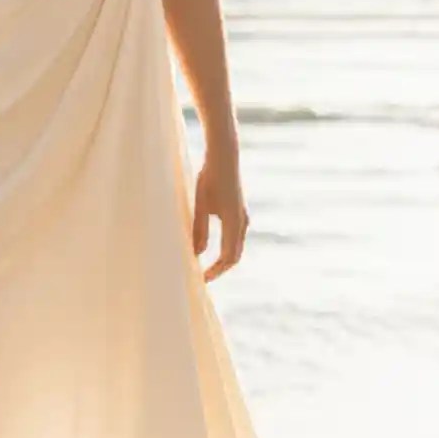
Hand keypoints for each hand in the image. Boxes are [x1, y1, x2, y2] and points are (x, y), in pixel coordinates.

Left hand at [192, 153, 248, 281]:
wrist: (224, 157)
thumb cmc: (209, 179)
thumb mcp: (200, 205)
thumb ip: (199, 229)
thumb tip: (196, 253)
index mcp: (234, 223)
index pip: (228, 257)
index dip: (215, 271)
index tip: (201, 280)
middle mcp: (242, 223)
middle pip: (234, 255)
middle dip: (220, 269)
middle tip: (203, 278)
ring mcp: (242, 217)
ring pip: (235, 247)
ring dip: (223, 259)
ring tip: (206, 267)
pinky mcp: (238, 211)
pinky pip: (234, 238)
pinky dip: (225, 248)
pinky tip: (210, 249)